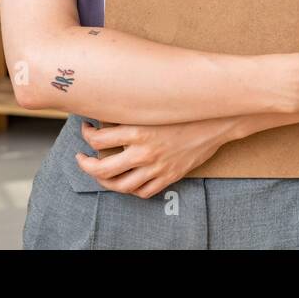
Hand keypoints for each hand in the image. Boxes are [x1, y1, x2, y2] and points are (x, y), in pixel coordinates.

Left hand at [74, 118, 230, 198]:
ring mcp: (156, 168)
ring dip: (104, 181)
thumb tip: (110, 108)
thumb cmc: (186, 108)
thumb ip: (133, 110)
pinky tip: (128, 180)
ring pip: (120, 185)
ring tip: (99, 173)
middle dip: (85, 164)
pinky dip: (132, 189)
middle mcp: (144, 152)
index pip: (98, 138)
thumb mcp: (155, 105)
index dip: (86, 134)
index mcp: (138, 130)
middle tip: (81, 157)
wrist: (217, 121)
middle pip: (102, 169)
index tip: (85, 128)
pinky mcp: (168, 177)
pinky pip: (143, 191)